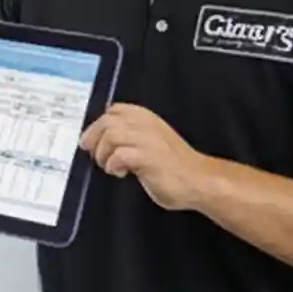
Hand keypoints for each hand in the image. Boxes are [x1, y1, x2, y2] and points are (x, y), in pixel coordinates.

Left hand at [81, 103, 213, 211]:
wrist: (199, 180)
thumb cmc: (173, 166)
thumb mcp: (149, 143)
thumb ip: (130, 137)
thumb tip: (101, 142)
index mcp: (146, 117)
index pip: (113, 111)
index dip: (98, 125)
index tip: (93, 141)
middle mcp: (146, 123)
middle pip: (107, 120)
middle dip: (95, 138)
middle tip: (95, 155)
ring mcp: (147, 138)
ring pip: (110, 135)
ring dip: (103, 153)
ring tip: (110, 166)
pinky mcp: (148, 156)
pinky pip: (119, 155)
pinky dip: (114, 165)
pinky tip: (122, 173)